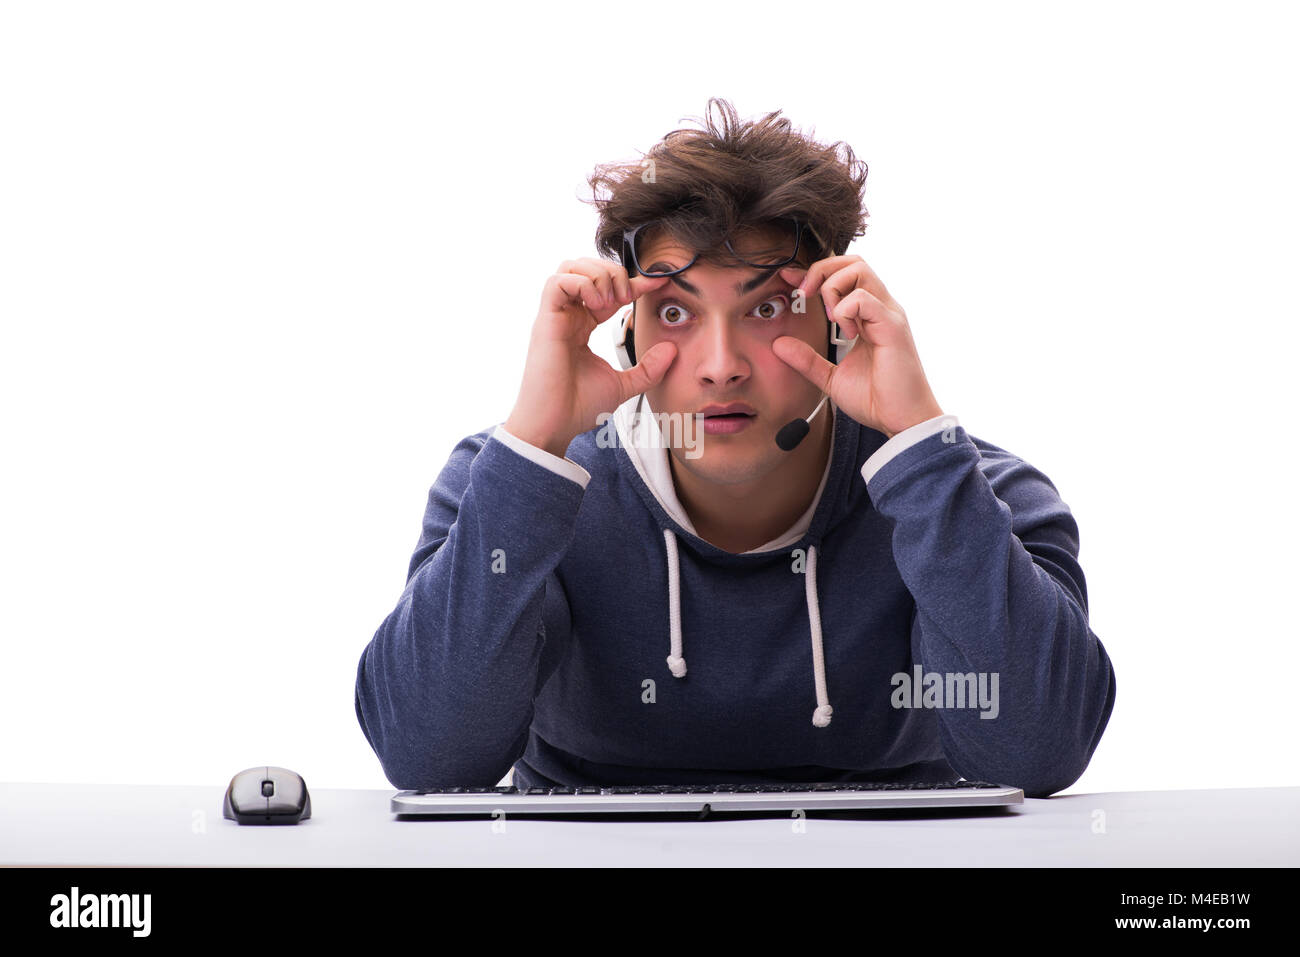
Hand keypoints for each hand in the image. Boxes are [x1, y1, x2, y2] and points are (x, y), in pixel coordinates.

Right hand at [505, 258, 675, 456]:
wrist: (554, 425)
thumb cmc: (577, 407)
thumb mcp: (624, 385)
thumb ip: (649, 368)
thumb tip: (672, 349)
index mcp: (583, 325)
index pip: (609, 289)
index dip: (634, 282)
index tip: (659, 283)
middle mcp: (568, 316)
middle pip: (586, 267)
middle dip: (613, 272)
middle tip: (627, 297)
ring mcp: (555, 316)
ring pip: (570, 267)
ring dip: (598, 275)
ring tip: (611, 300)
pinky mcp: (546, 321)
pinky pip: (557, 282)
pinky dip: (582, 284)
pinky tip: (597, 305)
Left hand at [771, 256, 943, 438]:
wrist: (901, 421)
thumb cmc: (876, 398)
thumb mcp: (830, 377)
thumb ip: (807, 360)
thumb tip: (778, 344)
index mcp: (868, 316)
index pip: (844, 274)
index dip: (815, 272)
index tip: (790, 280)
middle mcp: (881, 308)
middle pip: (853, 261)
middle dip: (822, 270)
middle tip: (805, 294)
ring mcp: (888, 314)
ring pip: (859, 270)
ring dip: (833, 288)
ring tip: (830, 318)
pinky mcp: (892, 326)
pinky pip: (864, 298)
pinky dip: (845, 310)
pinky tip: (847, 333)